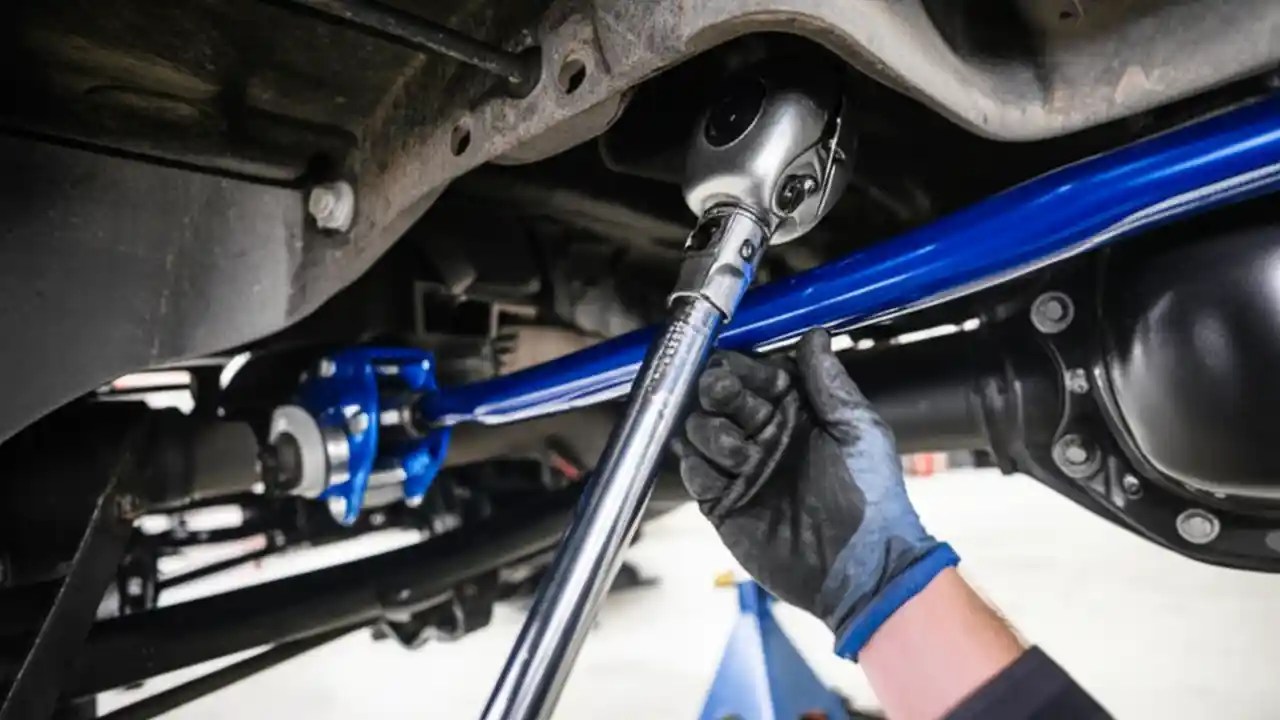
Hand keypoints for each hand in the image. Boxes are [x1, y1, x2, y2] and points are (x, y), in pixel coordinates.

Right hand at [673, 328, 955, 656]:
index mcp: (794, 411)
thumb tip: (813, 334)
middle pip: (714, 396)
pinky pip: (694, 474)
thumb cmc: (871, 495)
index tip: (742, 372)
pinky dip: (700, 468)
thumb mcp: (858, 429)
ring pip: (698, 430)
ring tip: (743, 453)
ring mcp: (740, 469)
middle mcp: (762, 435)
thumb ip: (828, 382)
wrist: (861, 566)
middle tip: (729, 398)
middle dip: (717, 392)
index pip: (750, 373)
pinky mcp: (723, 504)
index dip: (741, 367)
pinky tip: (728, 474)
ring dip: (712, 432)